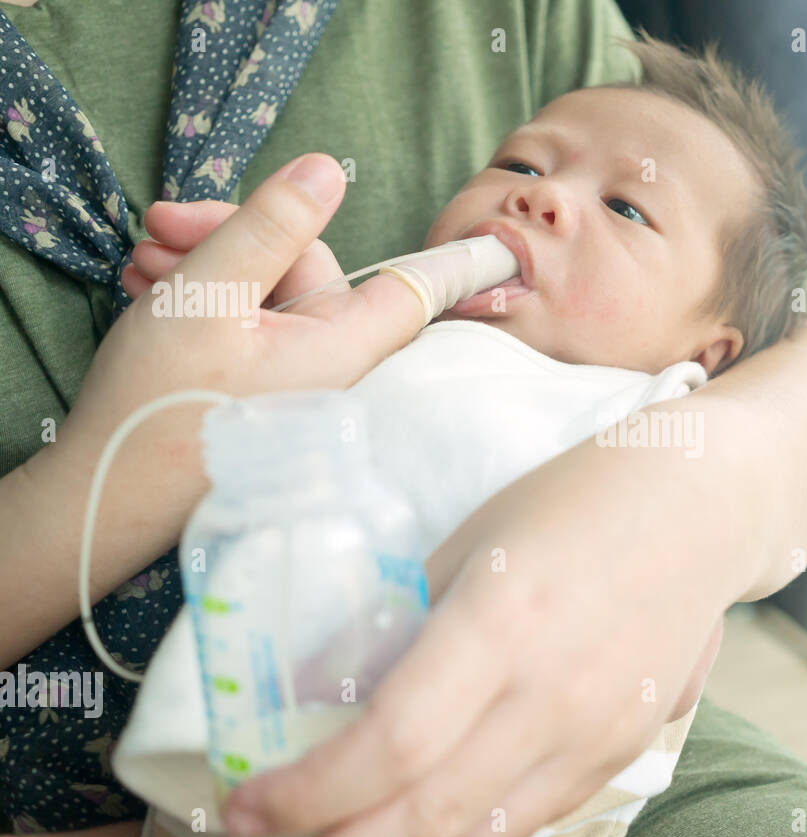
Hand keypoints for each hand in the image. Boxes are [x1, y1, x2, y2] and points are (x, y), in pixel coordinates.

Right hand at [0, 153, 427, 660]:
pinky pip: (255, 330)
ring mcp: (299, 387)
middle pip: (313, 272)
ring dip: (211, 265)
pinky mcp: (265, 397)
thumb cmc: (159, 398)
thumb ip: (272, 225)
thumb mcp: (210, 290)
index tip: (504, 251)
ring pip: (272, 296)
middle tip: (160, 226)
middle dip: (239, 235)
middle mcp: (335, 369)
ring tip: (144, 265)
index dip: (452, 261)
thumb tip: (330, 171)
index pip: (415, 288)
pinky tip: (155, 290)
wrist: (104, 496)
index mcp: (345, 346)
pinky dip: (211, 302)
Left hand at [218, 415, 745, 836]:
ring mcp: (600, 733)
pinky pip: (534, 820)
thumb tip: (309, 690)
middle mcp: (554, 694)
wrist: (706, 506)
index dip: (308, 792)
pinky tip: (428, 830)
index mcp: (503, 622)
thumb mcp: (471, 539)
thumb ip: (398, 622)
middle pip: (429, 818)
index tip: (246, 807)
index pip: (391, 745)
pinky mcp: (625, 750)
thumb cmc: (580, 499)